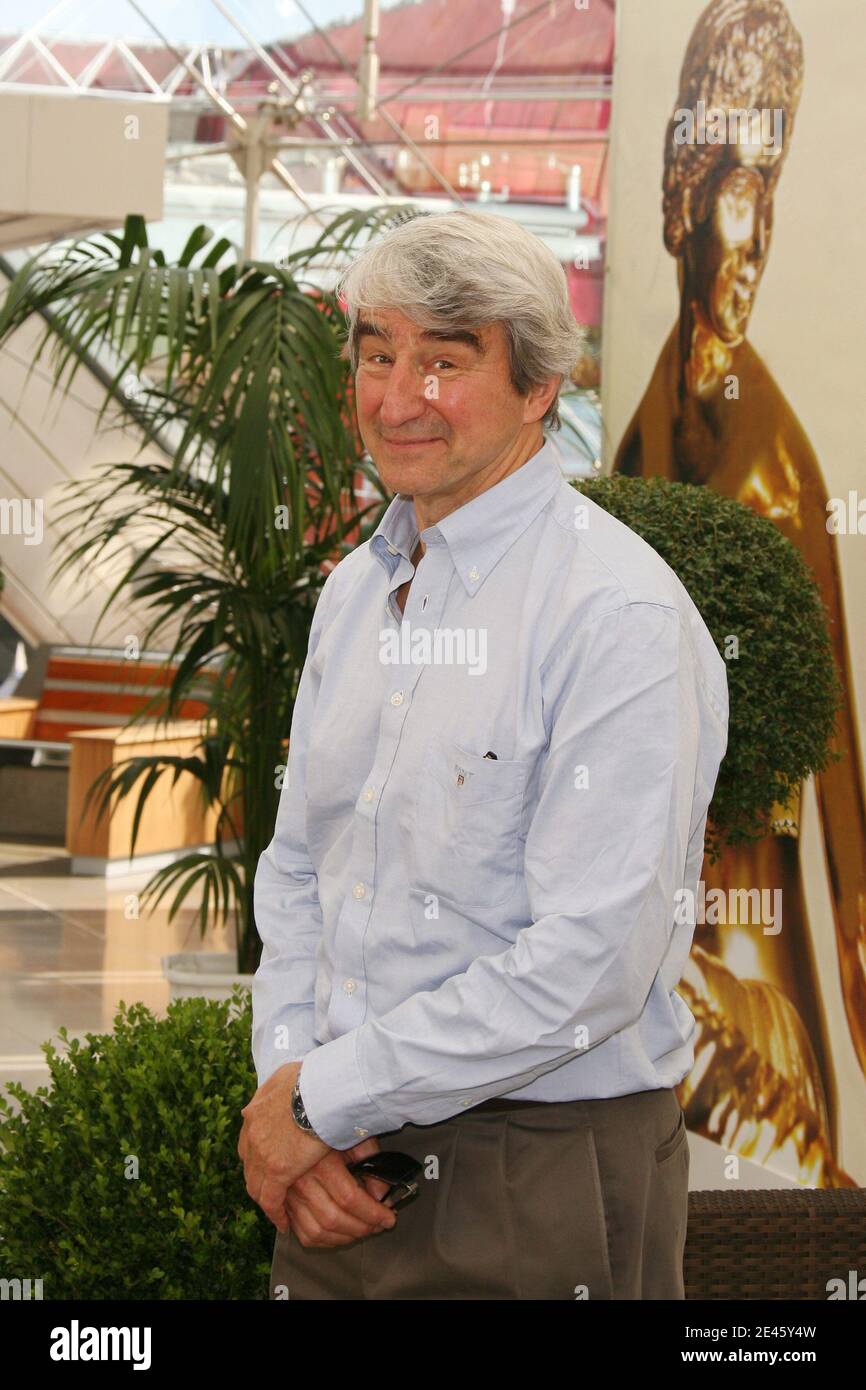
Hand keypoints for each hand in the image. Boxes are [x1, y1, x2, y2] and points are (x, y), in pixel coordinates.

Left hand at [238, 1061, 330, 1230]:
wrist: (320, 1087)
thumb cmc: (312, 1076)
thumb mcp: (290, 1074)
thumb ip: (283, 1084)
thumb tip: (290, 1083)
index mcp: (255, 1110)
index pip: (249, 1139)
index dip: (257, 1153)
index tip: (266, 1161)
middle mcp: (252, 1132)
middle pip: (248, 1163)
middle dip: (258, 1177)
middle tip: (269, 1188)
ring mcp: (261, 1153)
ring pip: (255, 1184)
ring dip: (264, 1197)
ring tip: (275, 1208)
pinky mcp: (277, 1171)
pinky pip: (271, 1200)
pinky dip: (275, 1212)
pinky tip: (283, 1221)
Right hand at [284, 1137, 398, 1247]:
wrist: (294, 1120)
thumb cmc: (325, 1126)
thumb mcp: (351, 1134)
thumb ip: (370, 1159)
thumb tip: (380, 1193)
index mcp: (320, 1162)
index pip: (350, 1199)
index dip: (373, 1213)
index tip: (388, 1218)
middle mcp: (301, 1181)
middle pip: (333, 1219)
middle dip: (362, 1228)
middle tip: (378, 1226)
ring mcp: (289, 1195)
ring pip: (316, 1232)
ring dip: (343, 1239)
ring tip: (360, 1231)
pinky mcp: (284, 1203)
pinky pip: (301, 1233)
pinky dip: (323, 1240)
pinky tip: (339, 1234)